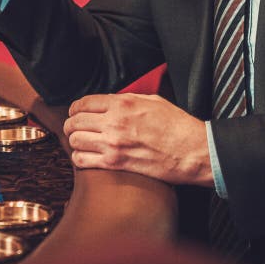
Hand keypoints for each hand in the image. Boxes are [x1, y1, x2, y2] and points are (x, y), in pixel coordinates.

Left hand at [64, 93, 213, 186]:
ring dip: (74, 142)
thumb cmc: (178, 126)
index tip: (76, 113)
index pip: (84, 103)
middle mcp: (114, 122)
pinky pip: (83, 161)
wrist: (192, 151)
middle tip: (75, 128)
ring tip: (80, 142)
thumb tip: (113, 102)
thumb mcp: (153, 101)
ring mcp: (113, 144)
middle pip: (75, 122)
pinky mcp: (116, 164)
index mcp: (123, 103)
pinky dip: (80, 159)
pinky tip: (86, 157)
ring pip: (75, 141)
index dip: (76, 108)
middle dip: (72, 125)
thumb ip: (129, 99)